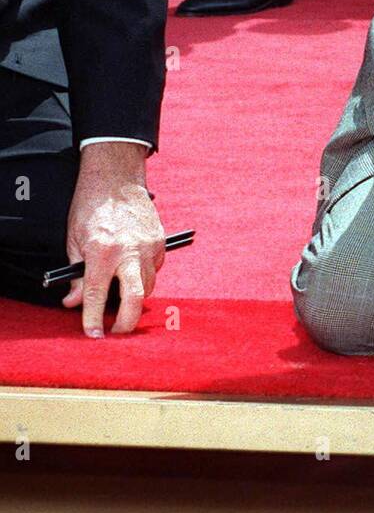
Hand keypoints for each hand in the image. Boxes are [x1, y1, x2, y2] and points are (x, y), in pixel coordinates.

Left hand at [62, 143, 164, 336]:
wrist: (116, 178)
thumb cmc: (91, 205)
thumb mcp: (74, 240)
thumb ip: (76, 274)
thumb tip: (74, 301)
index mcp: (102, 250)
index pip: (95, 294)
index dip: (92, 318)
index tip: (93, 334)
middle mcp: (129, 250)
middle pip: (135, 298)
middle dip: (127, 322)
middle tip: (117, 331)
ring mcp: (149, 246)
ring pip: (148, 286)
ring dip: (135, 297)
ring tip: (122, 295)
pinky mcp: (160, 242)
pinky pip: (154, 269)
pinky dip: (143, 275)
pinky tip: (132, 268)